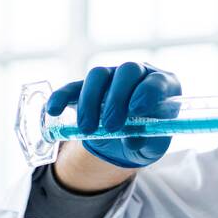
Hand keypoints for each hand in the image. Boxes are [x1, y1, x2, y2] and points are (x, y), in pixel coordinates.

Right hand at [47, 63, 180, 169]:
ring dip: (91, 101)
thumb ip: (147, 141)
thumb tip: (132, 139)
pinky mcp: (88, 86)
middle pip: (127, 71)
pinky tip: (54, 110)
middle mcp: (138, 74)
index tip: (136, 110)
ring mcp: (112, 77)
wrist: (128, 142)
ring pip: (99, 75)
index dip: (147, 92)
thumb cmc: (148, 138)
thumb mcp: (153, 146)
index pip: (157, 81)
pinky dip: (62, 96)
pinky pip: (73, 86)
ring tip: (88, 129)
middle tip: (111, 125)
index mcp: (163, 86)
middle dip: (117, 98)